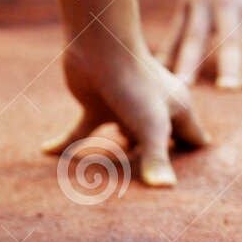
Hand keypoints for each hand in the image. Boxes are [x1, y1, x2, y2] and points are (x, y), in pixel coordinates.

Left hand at [44, 28, 208, 187]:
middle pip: (159, 143)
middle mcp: (153, 109)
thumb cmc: (132, 81)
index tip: (193, 188)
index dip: (195, 160)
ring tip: (112, 190)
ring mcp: (124, 107)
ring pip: (123, 140)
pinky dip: (65, 143)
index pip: (194, 139)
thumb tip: (165, 190)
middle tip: (149, 199)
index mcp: (176, 110)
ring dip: (116, 160)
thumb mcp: (150, 125)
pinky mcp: (94, 105)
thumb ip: (157, 158)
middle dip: (154, 165)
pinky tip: (46, 151)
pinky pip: (80, 131)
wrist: (97, 42)